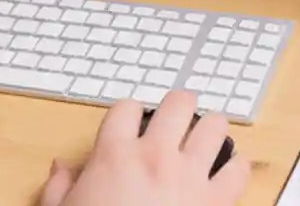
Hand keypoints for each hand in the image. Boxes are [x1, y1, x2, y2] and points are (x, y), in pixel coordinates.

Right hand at [40, 92, 249, 205]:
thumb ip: (60, 187)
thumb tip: (61, 167)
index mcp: (115, 156)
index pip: (127, 107)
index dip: (129, 115)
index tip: (131, 126)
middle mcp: (156, 156)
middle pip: (180, 103)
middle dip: (178, 109)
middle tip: (175, 122)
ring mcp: (191, 175)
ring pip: (216, 125)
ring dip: (210, 132)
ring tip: (203, 142)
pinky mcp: (217, 200)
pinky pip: (239, 169)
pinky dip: (236, 168)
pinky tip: (225, 175)